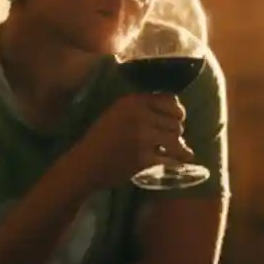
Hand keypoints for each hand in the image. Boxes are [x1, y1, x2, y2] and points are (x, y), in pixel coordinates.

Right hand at [73, 93, 194, 187]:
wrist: (86, 163)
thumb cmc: (101, 138)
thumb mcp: (118, 112)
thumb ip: (141, 108)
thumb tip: (174, 109)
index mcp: (133, 101)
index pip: (170, 100)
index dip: (177, 111)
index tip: (177, 119)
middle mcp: (140, 115)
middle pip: (175, 121)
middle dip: (176, 131)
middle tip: (171, 138)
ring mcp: (142, 137)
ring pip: (175, 139)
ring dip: (178, 146)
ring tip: (177, 151)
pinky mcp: (144, 158)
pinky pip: (169, 158)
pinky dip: (175, 162)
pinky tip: (176, 163)